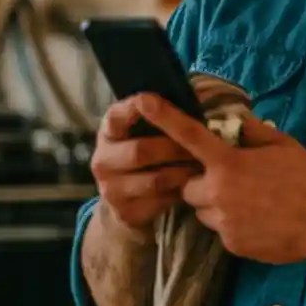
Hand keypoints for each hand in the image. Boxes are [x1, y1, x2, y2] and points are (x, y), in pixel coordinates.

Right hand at [91, 96, 201, 233]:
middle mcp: (103, 159)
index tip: (153, 101)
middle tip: (200, 146)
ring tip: (202, 166)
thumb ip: (161, 117)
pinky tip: (192, 187)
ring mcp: (110, 188)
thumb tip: (199, 94)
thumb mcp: (146, 134)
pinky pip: (160, 201)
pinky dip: (179, 193)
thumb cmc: (147, 156)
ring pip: (155, 179)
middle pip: (141, 151)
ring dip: (182, 173)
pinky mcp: (125, 211)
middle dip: (174, 148)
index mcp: (109, 133)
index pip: (116, 117)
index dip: (133, 109)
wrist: (126, 202)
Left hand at [134, 93, 305, 264]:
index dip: (164, 117)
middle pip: (189, 187)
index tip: (143, 101)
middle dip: (204, 183)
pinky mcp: (233, 246)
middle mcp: (218, 193)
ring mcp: (224, 222)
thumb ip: (253, 133)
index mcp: (229, 163)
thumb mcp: (284, 145)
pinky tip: (262, 222)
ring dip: (218, 205)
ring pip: (205, 212)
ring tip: (252, 204)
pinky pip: (223, 231)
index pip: (189, 135)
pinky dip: (235, 225)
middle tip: (233, 182)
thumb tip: (236, 123)